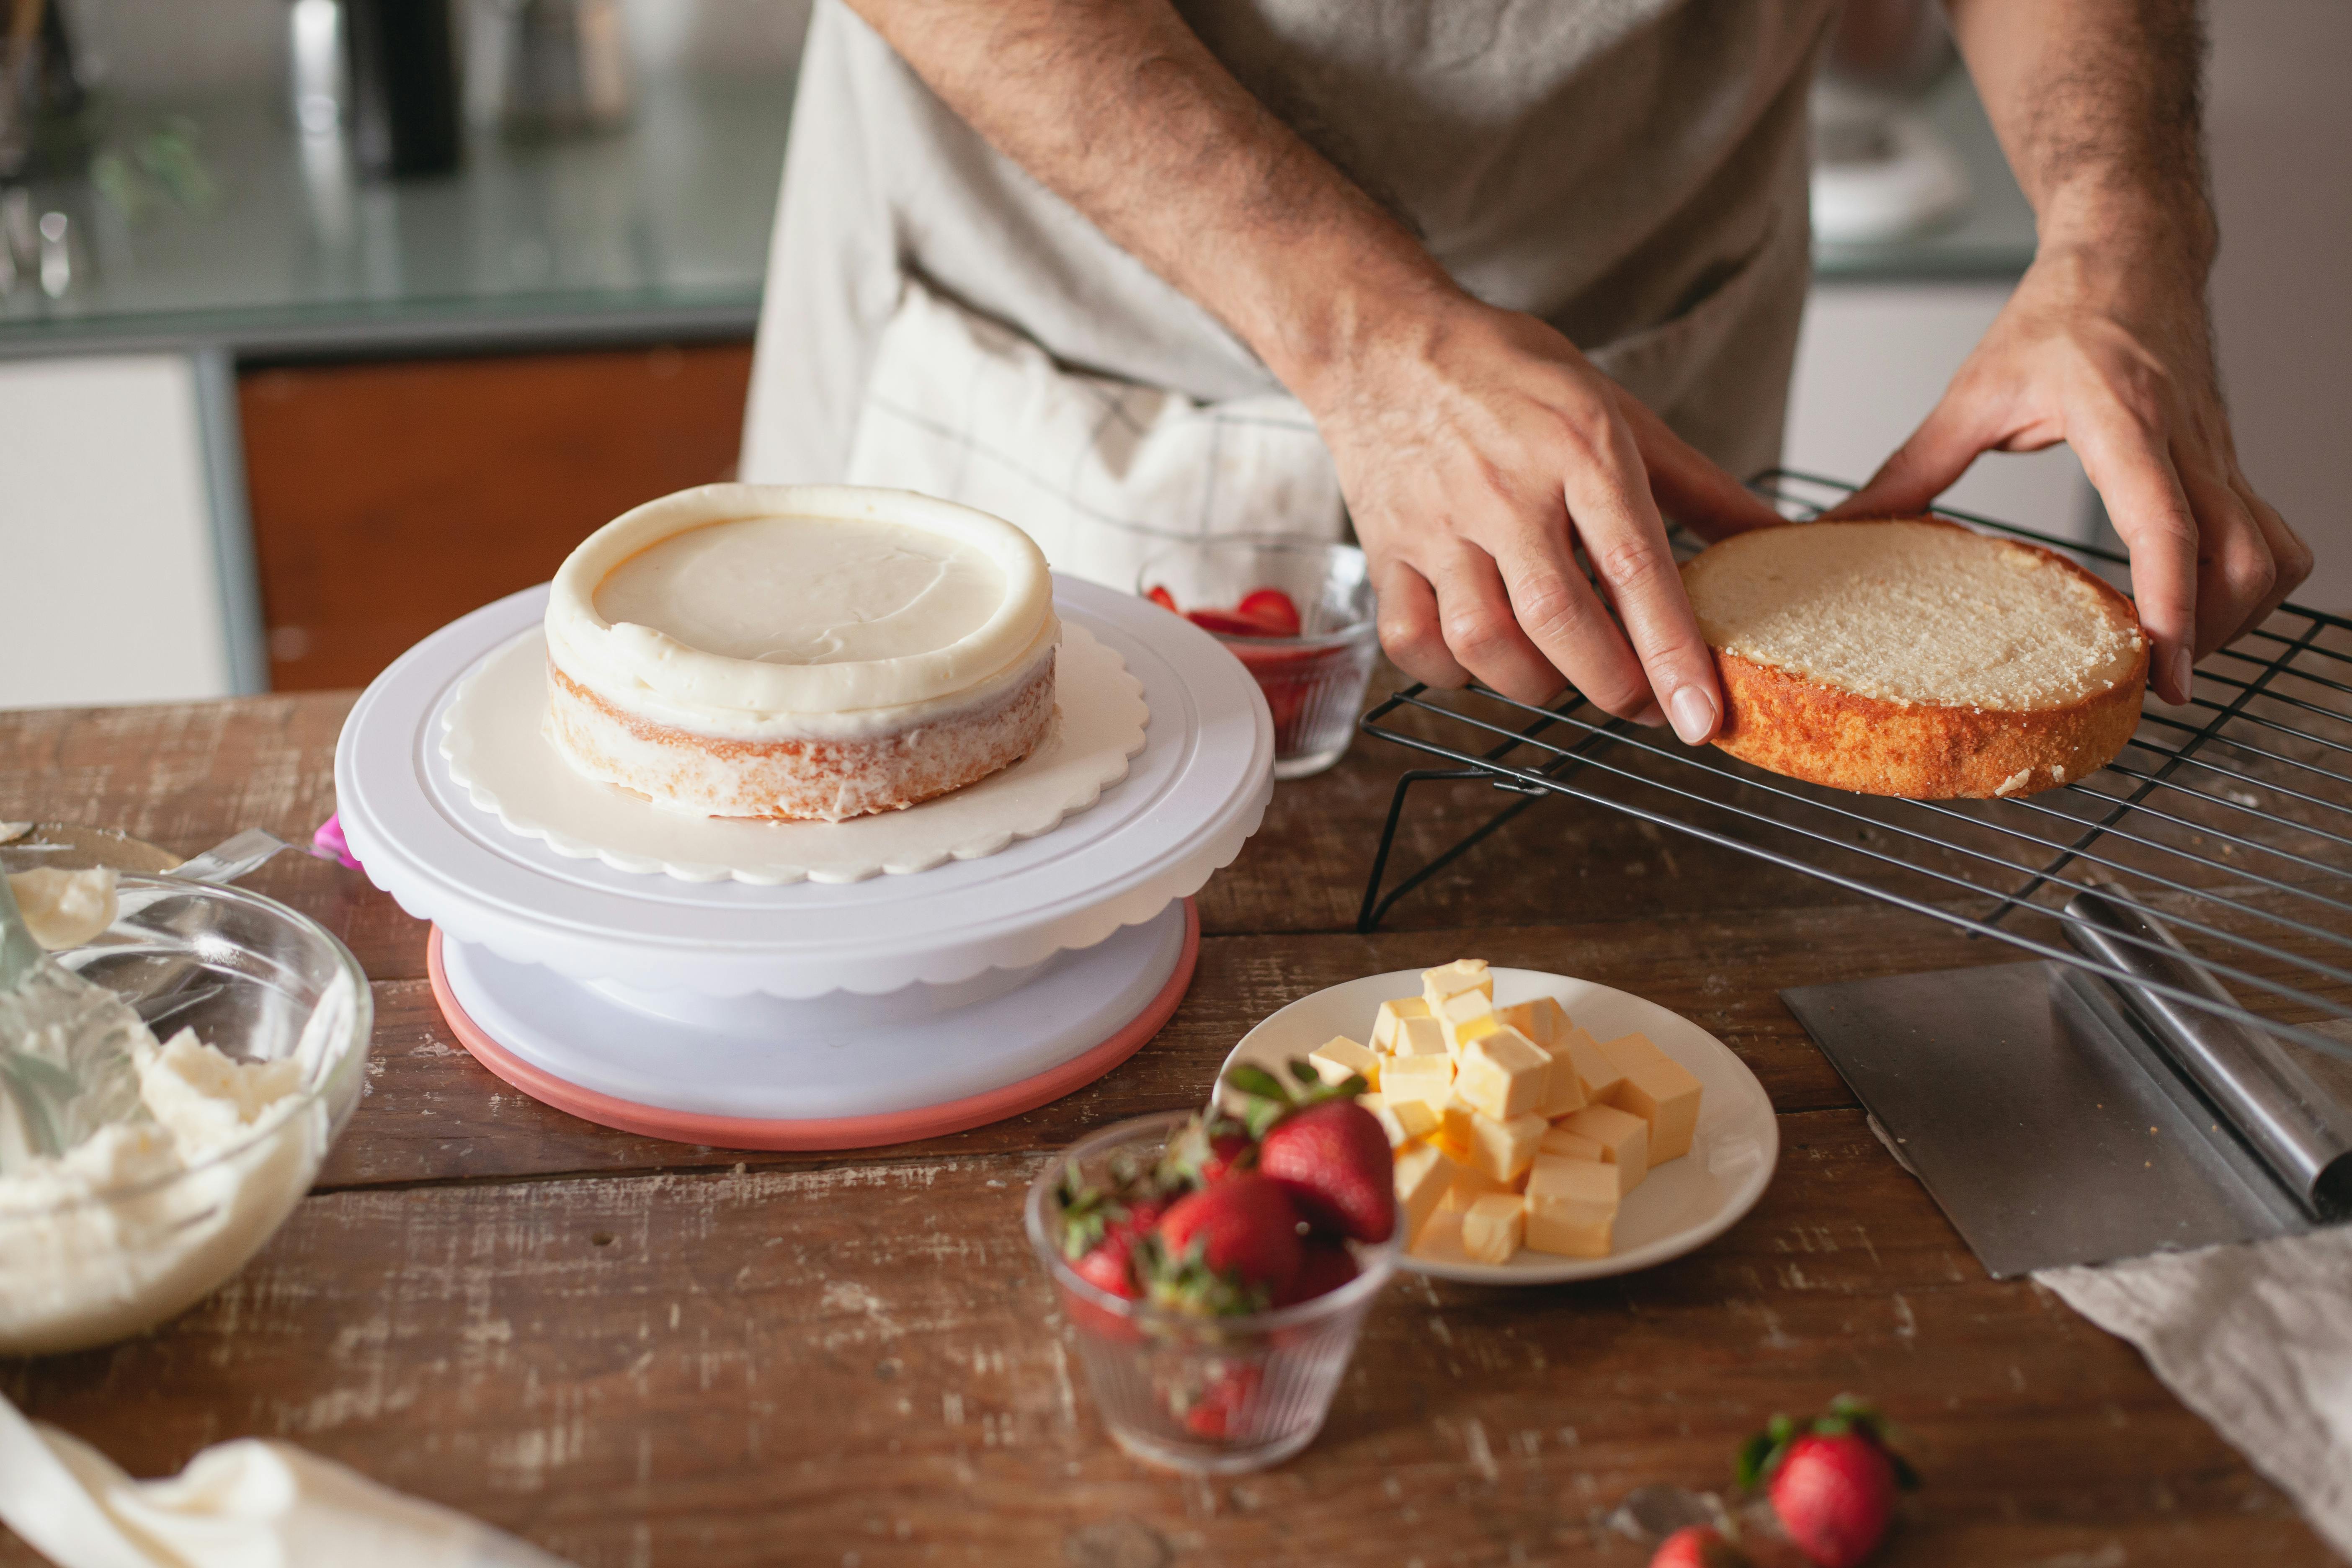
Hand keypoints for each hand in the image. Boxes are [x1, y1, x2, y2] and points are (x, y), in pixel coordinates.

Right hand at [1304, 297, 1784, 739]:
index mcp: (1578, 448)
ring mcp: (1440, 523)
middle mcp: (1507, 490)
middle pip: (1558, 618)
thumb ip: (1696, 485)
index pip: (1635, 566)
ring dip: (1532, 682)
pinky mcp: (1388, 550)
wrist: (1385, 341)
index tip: (1701, 718)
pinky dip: (1451, 671)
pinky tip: (1481, 657)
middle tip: (1640, 701)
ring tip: (1562, 674)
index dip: (1672, 652)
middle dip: (1611, 684)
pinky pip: (1412, 640)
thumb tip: (1773, 538)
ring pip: (1483, 640)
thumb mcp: (1615, 410)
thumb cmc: (1506, 375)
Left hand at [1833, 240, 2309, 705]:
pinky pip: (2270, 535)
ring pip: (2272, 553)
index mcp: (2123, 423)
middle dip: (2210, 634)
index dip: (2170, 606)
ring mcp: (2220, 452)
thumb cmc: (2061, 310)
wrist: (2131, 247)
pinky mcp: (2230, 458)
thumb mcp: (1974, 390)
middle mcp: (2188, 443)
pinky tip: (2196, 601)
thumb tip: (1845, 524)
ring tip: (2175, 648)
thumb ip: (1911, 467)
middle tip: (2156, 680)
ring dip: (2237, 615)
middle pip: (2241, 558)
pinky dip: (2246, 583)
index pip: (2166, 526)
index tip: (2164, 672)